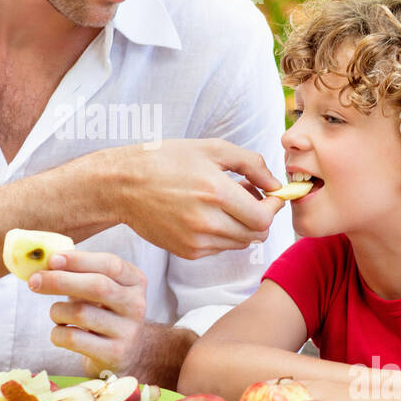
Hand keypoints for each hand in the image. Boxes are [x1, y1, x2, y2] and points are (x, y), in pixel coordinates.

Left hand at [27, 250, 147, 376]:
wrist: (123, 354)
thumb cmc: (103, 313)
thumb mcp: (100, 290)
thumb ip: (79, 274)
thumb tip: (45, 263)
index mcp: (135, 281)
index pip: (109, 264)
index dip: (79, 260)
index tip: (52, 259)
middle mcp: (136, 305)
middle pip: (97, 286)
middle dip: (60, 281)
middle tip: (34, 281)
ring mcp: (128, 331)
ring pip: (81, 313)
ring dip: (57, 311)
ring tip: (56, 313)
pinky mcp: (114, 354)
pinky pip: (74, 339)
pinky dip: (57, 333)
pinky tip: (60, 332)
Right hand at [106, 138, 286, 258]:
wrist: (123, 185)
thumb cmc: (166, 160)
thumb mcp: (212, 149)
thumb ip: (252, 164)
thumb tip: (276, 184)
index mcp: (216, 193)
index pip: (264, 217)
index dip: (274, 207)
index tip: (271, 195)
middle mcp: (207, 222)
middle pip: (255, 234)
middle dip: (260, 216)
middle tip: (250, 197)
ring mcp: (196, 241)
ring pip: (239, 243)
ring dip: (242, 225)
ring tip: (226, 203)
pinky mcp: (187, 252)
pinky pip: (220, 248)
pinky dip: (223, 233)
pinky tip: (209, 214)